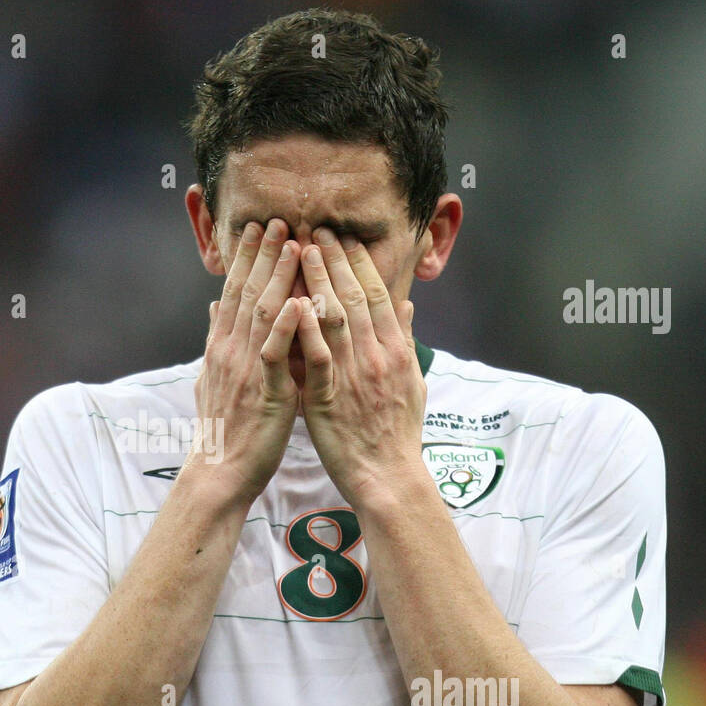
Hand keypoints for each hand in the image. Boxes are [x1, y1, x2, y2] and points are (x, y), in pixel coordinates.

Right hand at [185, 218, 302, 506]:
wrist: (219, 472)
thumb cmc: (224, 429)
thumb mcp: (213, 379)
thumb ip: (217, 341)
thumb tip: (214, 308)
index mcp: (222, 348)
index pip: (234, 294)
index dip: (246, 260)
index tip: (257, 230)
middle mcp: (231, 353)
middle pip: (248, 294)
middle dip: (263, 255)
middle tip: (277, 220)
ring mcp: (247, 370)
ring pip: (263, 315)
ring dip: (278, 278)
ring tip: (293, 245)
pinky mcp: (265, 393)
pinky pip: (275, 355)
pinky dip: (287, 328)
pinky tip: (299, 302)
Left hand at [293, 228, 427, 503]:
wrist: (389, 477)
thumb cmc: (397, 434)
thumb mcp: (412, 383)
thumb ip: (406, 343)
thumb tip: (406, 308)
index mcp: (395, 351)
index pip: (377, 295)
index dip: (359, 264)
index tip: (343, 238)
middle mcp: (377, 356)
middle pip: (355, 296)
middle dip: (334, 260)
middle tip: (315, 228)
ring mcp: (354, 375)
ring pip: (335, 318)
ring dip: (317, 281)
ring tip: (300, 250)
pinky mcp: (330, 397)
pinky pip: (318, 357)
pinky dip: (307, 329)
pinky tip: (294, 303)